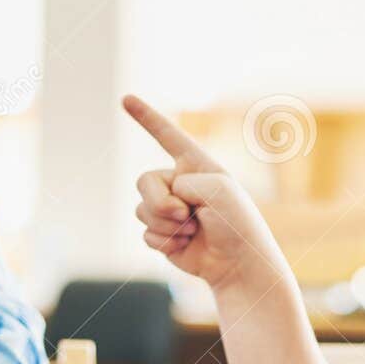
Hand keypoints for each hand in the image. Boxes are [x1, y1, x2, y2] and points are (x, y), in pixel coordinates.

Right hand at [123, 95, 286, 293]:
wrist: (238, 264)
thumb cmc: (236, 224)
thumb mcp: (218, 189)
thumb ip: (184, 183)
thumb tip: (166, 203)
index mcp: (196, 166)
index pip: (167, 136)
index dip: (146, 117)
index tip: (126, 99)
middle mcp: (180, 185)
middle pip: (144, 181)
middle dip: (160, 202)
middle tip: (186, 215)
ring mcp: (170, 211)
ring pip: (141, 210)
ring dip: (166, 225)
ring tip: (193, 231)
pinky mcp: (163, 235)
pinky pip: (146, 234)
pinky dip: (165, 242)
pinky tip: (187, 246)